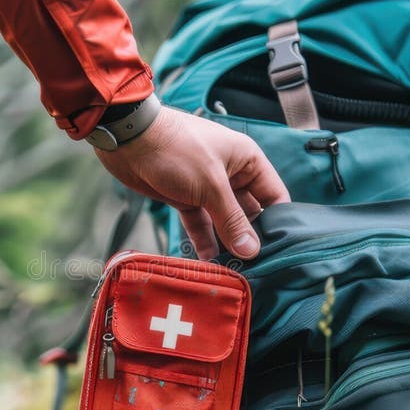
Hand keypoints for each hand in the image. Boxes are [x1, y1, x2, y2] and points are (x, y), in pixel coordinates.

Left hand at [93, 104, 289, 259]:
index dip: (278, 222)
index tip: (279, 250)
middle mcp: (230, 174)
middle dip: (250, 237)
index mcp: (247, 161)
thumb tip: (251, 250)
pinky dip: (203, 240)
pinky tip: (209, 260)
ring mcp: (206, 187)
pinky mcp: (184, 198)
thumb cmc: (176, 150)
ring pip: (223, 221)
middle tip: (254, 267)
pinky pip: (200, 223)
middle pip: (249, 212)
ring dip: (226, 243)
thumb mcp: (211, 186)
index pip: (274, 195)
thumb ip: (232, 220)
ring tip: (232, 269)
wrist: (130, 140)